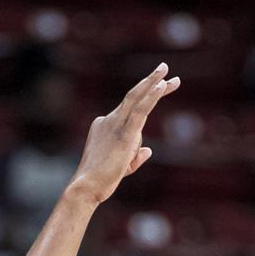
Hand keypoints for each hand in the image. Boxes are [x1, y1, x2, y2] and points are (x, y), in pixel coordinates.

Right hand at [67, 64, 180, 205]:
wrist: (86, 187)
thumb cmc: (102, 180)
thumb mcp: (124, 166)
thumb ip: (135, 156)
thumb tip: (148, 150)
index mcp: (106, 125)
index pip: (131, 113)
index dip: (148, 101)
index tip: (163, 89)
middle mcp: (109, 120)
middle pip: (134, 96)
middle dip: (151, 81)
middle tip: (166, 68)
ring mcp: (115, 125)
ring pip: (137, 98)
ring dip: (153, 82)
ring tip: (167, 71)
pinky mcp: (124, 134)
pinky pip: (140, 110)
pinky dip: (151, 97)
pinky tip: (161, 86)